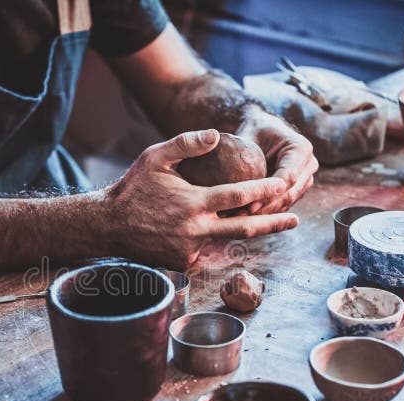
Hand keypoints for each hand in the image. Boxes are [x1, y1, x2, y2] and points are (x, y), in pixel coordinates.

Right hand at [103, 129, 298, 268]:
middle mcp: (196, 230)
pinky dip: (209, 239)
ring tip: (263, 222)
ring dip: (243, 230)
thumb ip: (187, 144)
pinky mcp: (183, 262)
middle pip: (246, 227)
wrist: (108, 226)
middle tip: (295, 219)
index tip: (283, 184)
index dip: (265, 189)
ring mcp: (190, 249)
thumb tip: (217, 134)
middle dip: (273, 223)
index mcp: (194, 203)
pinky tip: (201, 230)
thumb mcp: (155, 157)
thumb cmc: (132, 188)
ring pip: (224, 239)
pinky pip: (204, 249)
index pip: (239, 196)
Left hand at [239, 113, 318, 213]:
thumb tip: (235, 183)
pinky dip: (266, 213)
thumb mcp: (247, 140)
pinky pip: (283, 206)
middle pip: (290, 193)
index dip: (270, 193)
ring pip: (287, 202)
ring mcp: (305, 179)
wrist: (260, 131)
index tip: (250, 204)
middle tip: (242, 217)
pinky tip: (247, 219)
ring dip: (265, 214)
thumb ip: (245, 157)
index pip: (288, 177)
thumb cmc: (251, 132)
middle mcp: (308, 165)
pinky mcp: (296, 190)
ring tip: (241, 220)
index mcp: (301, 149)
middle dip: (266, 207)